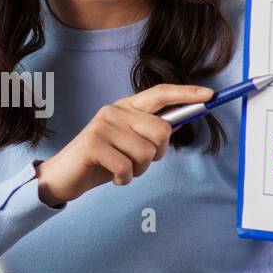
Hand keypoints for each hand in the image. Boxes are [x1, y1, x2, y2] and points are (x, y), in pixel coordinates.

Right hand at [34, 83, 212, 206]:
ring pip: (146, 153)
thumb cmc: (100, 161)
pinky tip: (112, 177)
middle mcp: (114, 111)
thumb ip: (149, 132)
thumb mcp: (128, 144)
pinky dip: (123, 179)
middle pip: (161, 131)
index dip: (186, 94)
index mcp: (125, 107)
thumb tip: (180, 122)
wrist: (62, 177)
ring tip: (121, 169)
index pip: (160, 93)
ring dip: (138, 170)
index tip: (209, 95)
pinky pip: (127, 167)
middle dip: (156, 154)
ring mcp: (102, 126)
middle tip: (136, 162)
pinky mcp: (93, 144)